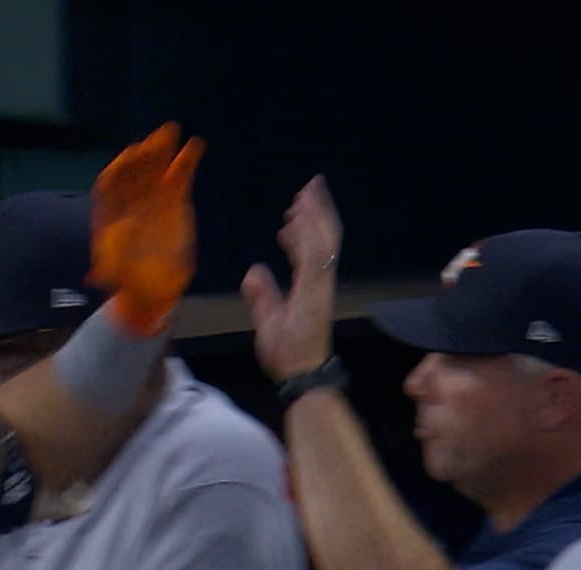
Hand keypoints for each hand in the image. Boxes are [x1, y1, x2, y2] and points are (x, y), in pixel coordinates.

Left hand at [87, 121, 205, 336]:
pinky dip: (186, 162)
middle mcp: (130, 203)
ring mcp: (153, 201)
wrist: (154, 289)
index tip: (130, 155)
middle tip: (157, 135)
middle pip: (135, 173)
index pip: (111, 186)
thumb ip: (111, 269)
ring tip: (172, 129)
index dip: (120, 170)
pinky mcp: (174, 203)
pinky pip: (179, 179)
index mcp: (111, 214)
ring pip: (156, 171)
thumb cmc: (131, 281)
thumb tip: (99, 270)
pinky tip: (195, 145)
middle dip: (145, 154)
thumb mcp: (117, 276)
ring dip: (162, 150)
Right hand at [240, 175, 343, 380]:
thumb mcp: (269, 329)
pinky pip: (317, 256)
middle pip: (326, 239)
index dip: (308, 223)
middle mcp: (321, 282)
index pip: (313, 248)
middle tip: (310, 187)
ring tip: (300, 202)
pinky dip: (307, 239)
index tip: (299, 200)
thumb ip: (263, 299)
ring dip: (315, 221)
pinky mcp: (318, 290)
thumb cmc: (287, 353)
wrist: (308, 372)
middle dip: (319, 211)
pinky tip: (290, 233)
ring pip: (325, 245)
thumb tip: (253, 270)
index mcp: (310, 289)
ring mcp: (322, 285)